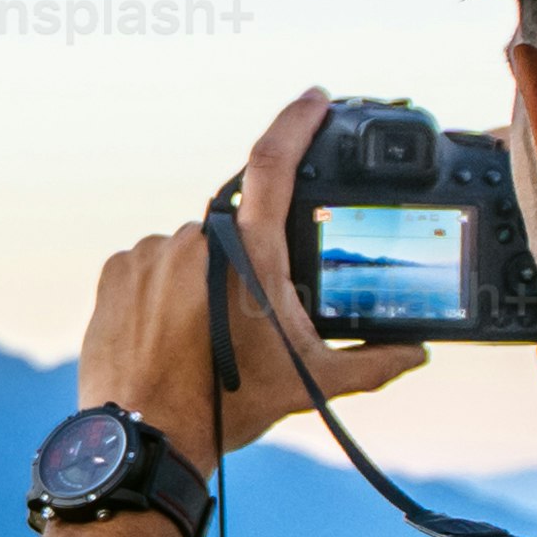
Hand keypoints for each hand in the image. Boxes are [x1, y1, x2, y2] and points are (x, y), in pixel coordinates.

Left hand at [75, 89, 424, 467]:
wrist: (146, 437)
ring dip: (203, 278)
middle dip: (246, 264)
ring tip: (203, 336)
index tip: (313, 99)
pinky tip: (168, 332)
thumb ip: (372, 362)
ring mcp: (154, 253)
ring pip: (191, 251)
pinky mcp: (117, 270)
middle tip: (245, 320)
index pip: (275, 163)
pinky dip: (164, 289)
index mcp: (250, 254)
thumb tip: (419, 354)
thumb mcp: (310, 385)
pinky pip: (151, 266)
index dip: (296, 121)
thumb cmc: (228, 407)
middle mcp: (198, 241)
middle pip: (235, 229)